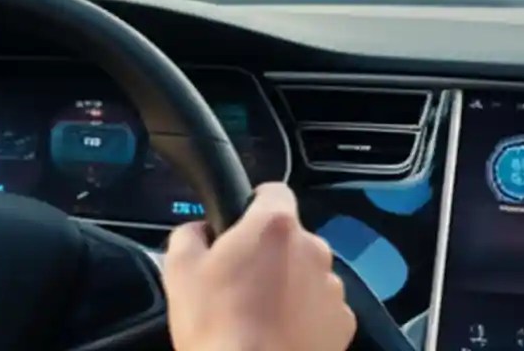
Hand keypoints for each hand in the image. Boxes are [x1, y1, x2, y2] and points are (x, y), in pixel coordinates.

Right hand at [163, 183, 355, 350]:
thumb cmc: (217, 325)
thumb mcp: (180, 270)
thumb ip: (190, 234)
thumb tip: (199, 231)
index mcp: (274, 226)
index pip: (273, 191)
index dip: (253, 204)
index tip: (240, 224)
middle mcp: (312, 249)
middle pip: (289, 237)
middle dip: (268, 252)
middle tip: (239, 279)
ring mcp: (332, 287)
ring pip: (306, 272)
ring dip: (288, 283)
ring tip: (258, 313)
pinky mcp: (343, 322)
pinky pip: (320, 307)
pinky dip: (305, 315)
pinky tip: (279, 332)